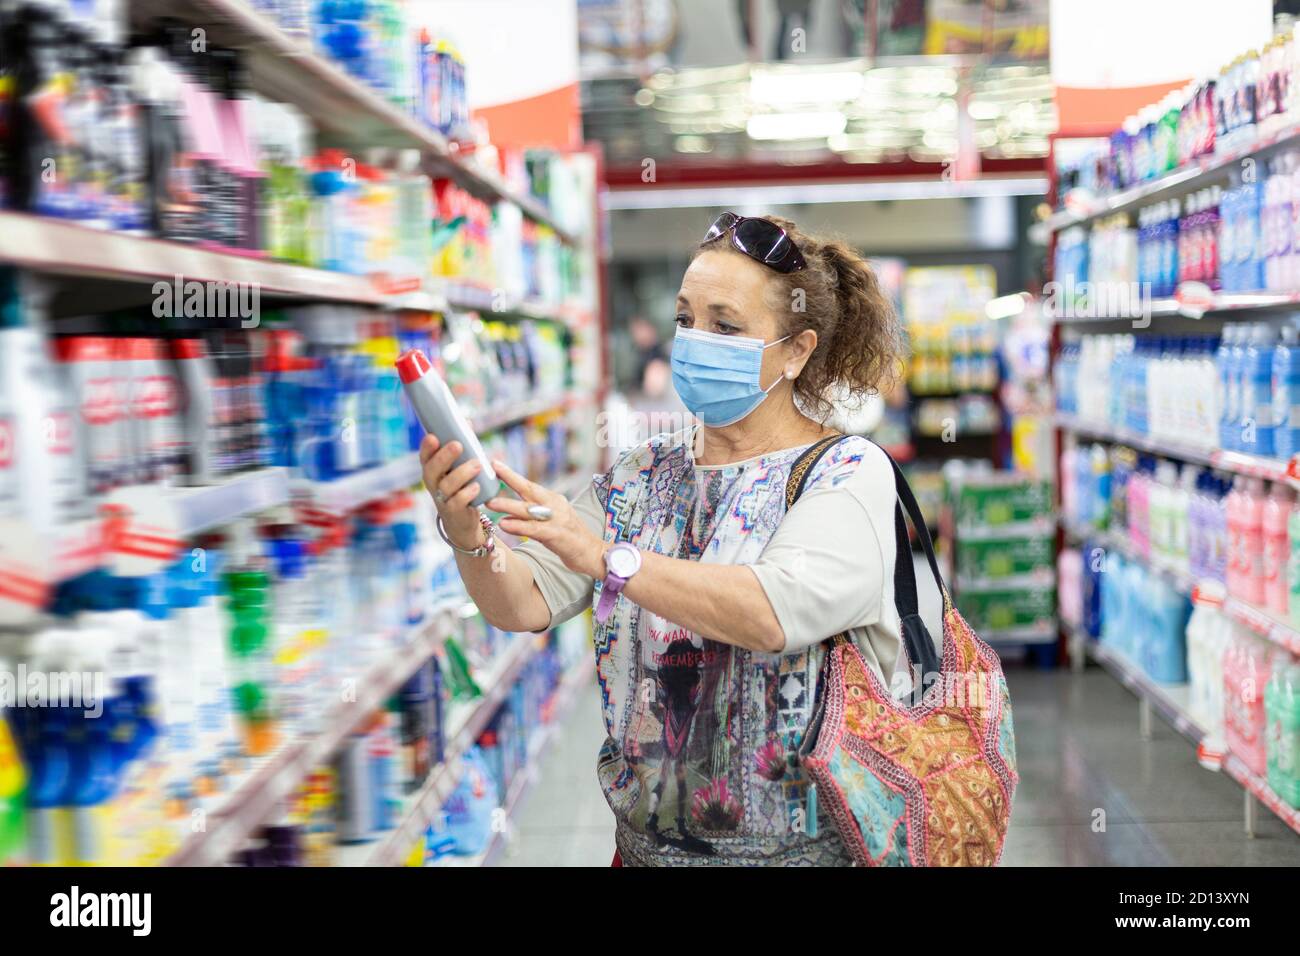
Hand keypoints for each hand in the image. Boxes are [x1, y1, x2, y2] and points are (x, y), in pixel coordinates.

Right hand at [419, 435, 486, 548]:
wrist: (461, 520)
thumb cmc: (460, 486)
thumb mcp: (459, 466)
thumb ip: (463, 447)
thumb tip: (467, 421)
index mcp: (432, 470)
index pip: (425, 457)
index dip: (427, 448)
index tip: (433, 436)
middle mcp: (433, 484)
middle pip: (432, 470)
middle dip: (444, 457)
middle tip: (458, 444)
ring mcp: (442, 499)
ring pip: (446, 486)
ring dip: (461, 473)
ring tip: (476, 464)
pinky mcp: (454, 512)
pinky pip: (457, 503)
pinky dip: (467, 494)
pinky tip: (476, 487)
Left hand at [488, 460, 604, 577]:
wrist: (593, 553)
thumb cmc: (569, 538)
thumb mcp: (551, 521)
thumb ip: (531, 516)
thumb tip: (507, 514)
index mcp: (553, 499)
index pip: (529, 484)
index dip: (511, 474)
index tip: (495, 463)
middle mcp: (555, 505)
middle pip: (529, 489)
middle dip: (509, 478)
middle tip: (490, 470)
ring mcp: (557, 519)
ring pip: (529, 509)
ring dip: (509, 504)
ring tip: (490, 502)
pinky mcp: (557, 535)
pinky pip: (534, 529)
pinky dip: (518, 526)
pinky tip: (504, 524)